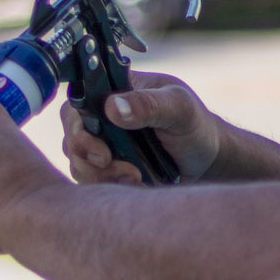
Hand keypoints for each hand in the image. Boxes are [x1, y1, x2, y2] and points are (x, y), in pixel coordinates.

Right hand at [60, 71, 221, 185]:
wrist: (208, 162)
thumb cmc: (196, 126)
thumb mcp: (179, 108)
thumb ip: (148, 104)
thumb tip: (112, 107)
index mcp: (114, 92)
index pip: (76, 104)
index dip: (76, 127)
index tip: (101, 148)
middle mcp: (102, 119)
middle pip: (71, 137)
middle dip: (87, 156)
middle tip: (114, 164)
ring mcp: (103, 146)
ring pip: (78, 164)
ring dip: (100, 175)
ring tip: (134, 176)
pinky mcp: (109, 171)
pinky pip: (92, 182)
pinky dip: (109, 187)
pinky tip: (136, 184)